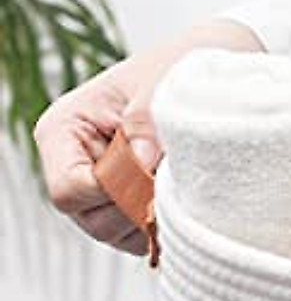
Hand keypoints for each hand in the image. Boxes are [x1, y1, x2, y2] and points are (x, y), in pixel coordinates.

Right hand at [33, 18, 262, 253]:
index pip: (69, 189)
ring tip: (186, 179)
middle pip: (93, 220)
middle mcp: (76, 164)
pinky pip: (144, 236)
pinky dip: (169, 223)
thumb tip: (140, 160)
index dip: (114, 191)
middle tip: (179, 177)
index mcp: (65, 129)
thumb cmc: (181, 65)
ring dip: (158, 215)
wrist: (215, 63)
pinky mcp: (132, 204)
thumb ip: (147, 120)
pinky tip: (190, 194)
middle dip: (140, 206)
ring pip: (119, 234)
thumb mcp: (164, 81)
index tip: (155, 171)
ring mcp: (103, 190)